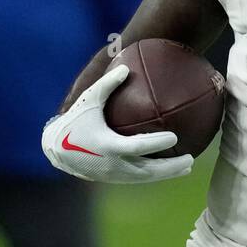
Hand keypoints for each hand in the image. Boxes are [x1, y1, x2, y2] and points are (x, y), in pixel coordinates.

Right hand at [41, 64, 193, 183]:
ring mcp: (113, 175)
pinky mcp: (112, 179)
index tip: (175, 137)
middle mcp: (113, 164)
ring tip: (187, 167)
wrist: (56, 149)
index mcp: (108, 146)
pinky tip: (169, 169)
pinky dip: (155, 175)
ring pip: (146, 178)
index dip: (157, 143)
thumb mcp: (88, 101)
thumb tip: (125, 67)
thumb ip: (106, 84)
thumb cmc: (74, 121)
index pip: (138, 147)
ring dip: (167, 174)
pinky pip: (138, 178)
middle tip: (191, 159)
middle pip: (148, 170)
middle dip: (171, 167)